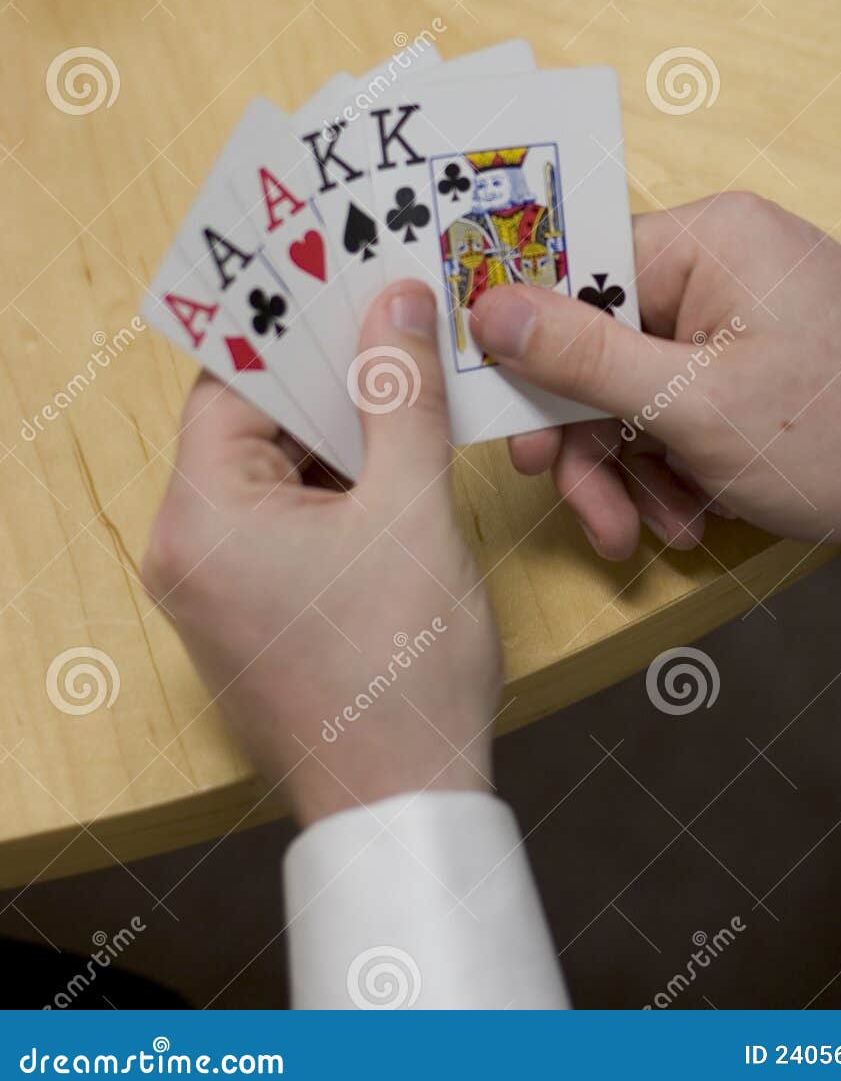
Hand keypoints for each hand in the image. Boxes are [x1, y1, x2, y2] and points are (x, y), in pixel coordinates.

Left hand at [142, 282, 500, 827]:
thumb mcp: (410, 509)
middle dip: (328, 374)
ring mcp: (219, 582)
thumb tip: (396, 303)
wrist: (406, 803)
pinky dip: (341, 480)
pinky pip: (291, 514)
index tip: (344, 277)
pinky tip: (403, 451)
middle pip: (254, 421)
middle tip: (392, 314)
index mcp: (201, 516)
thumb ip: (399, 397)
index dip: (294, 329)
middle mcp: (189, 546)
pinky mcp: (255, 607)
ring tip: (410, 376)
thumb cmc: (399, 668)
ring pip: (278, 467)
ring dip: (343, 427)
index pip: (232, 383)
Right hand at [469, 193, 840, 566]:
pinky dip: (677, 457)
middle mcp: (725, 255)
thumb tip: (488, 308)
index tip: (507, 416)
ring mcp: (746, 304)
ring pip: (640, 378)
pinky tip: (694, 510)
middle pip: (605, 338)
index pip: (578, 271)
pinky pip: (684, 393)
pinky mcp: (762, 349)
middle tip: (587, 508)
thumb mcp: (692, 407)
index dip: (532, 352)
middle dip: (593, 437)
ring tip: (657, 528)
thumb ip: (582, 357)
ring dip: (635, 463)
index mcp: (708, 237)